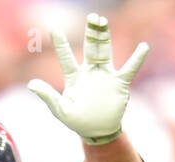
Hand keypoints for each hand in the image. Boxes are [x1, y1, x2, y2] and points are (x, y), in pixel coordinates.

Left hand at [28, 14, 148, 144]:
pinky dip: (137, 58)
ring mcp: (105, 75)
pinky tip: (143, 46)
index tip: (54, 30)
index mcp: (74, 77)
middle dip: (91, 32)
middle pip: (90, 47)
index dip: (61, 44)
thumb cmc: (77, 121)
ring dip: (105, 37)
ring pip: (106, 51)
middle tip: (92, 16)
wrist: (97, 131)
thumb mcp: (60, 110)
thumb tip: (31, 84)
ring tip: (103, 22)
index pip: (66, 57)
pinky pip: (130, 68)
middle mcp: (90, 72)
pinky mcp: (119, 83)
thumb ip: (48, 96)